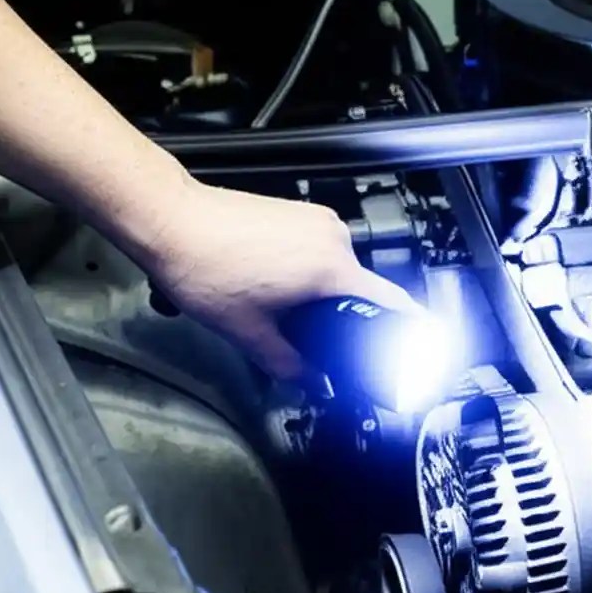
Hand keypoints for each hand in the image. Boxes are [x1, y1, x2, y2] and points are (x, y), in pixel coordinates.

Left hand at [139, 178, 420, 379]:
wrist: (172, 221)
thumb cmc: (204, 265)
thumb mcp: (249, 332)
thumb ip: (290, 365)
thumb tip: (315, 382)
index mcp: (331, 271)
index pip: (392, 302)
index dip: (410, 327)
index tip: (419, 339)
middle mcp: (333, 238)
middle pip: (359, 288)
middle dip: (339, 313)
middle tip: (302, 329)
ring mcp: (318, 219)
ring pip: (337, 268)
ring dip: (318, 288)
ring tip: (274, 297)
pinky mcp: (301, 210)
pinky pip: (320, 247)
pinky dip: (306, 266)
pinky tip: (270, 277)